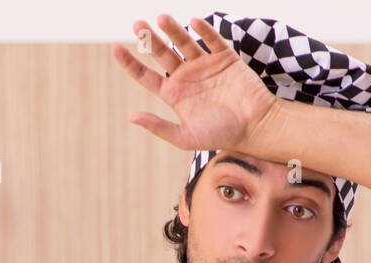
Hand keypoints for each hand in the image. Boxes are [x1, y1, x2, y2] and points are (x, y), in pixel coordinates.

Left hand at [111, 13, 278, 152]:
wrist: (254, 127)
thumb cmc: (221, 135)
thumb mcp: (185, 137)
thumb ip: (158, 127)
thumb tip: (131, 117)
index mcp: (173, 94)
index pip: (145, 76)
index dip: (130, 62)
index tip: (115, 48)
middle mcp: (186, 76)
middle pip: (162, 53)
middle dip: (149, 38)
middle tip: (137, 24)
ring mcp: (204, 65)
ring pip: (184, 42)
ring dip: (173, 30)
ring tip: (162, 18)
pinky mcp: (224, 58)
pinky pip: (212, 40)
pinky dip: (205, 31)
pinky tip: (195, 22)